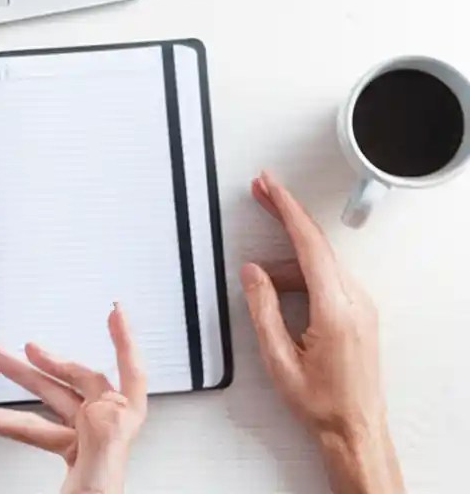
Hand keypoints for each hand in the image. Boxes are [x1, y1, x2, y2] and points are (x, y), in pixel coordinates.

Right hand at [0, 305, 146, 493]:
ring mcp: (85, 451)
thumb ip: (102, 443)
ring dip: (13, 387)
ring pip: (46, 406)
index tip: (115, 312)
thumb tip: (103, 403)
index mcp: (116, 436)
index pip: (130, 377)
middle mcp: (104, 438)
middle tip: (6, 349)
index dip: (124, 342)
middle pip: (73, 385)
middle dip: (37, 364)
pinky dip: (3, 421)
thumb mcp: (97, 484)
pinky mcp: (69, 465)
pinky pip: (33, 431)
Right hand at [243, 171, 404, 493]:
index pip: (309, 246)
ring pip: (319, 263)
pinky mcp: (359, 312)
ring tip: (258, 276)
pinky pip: (327, 278)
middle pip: (316, 244)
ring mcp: (360, 305)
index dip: (287, 210)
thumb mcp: (278, 357)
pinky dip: (300, 274)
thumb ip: (262, 309)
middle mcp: (354, 301)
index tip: (270, 186)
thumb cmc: (319, 402)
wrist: (354, 427)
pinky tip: (279, 289)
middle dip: (286, 215)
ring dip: (288, 257)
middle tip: (261, 190)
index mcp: (335, 309)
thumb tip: (253, 272)